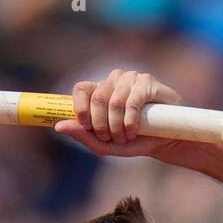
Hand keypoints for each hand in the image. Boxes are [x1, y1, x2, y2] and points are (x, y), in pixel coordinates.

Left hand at [55, 68, 184, 158]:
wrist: (164, 139)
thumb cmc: (132, 140)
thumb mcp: (104, 144)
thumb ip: (82, 135)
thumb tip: (58, 126)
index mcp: (100, 91)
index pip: (81, 89)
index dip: (79, 107)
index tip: (86, 126)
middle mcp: (114, 81)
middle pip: (97, 97)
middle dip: (100, 124)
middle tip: (110, 138)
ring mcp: (131, 78)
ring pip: (114, 101)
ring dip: (117, 126)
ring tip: (124, 137)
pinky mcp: (147, 82)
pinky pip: (132, 101)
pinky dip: (130, 121)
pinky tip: (133, 131)